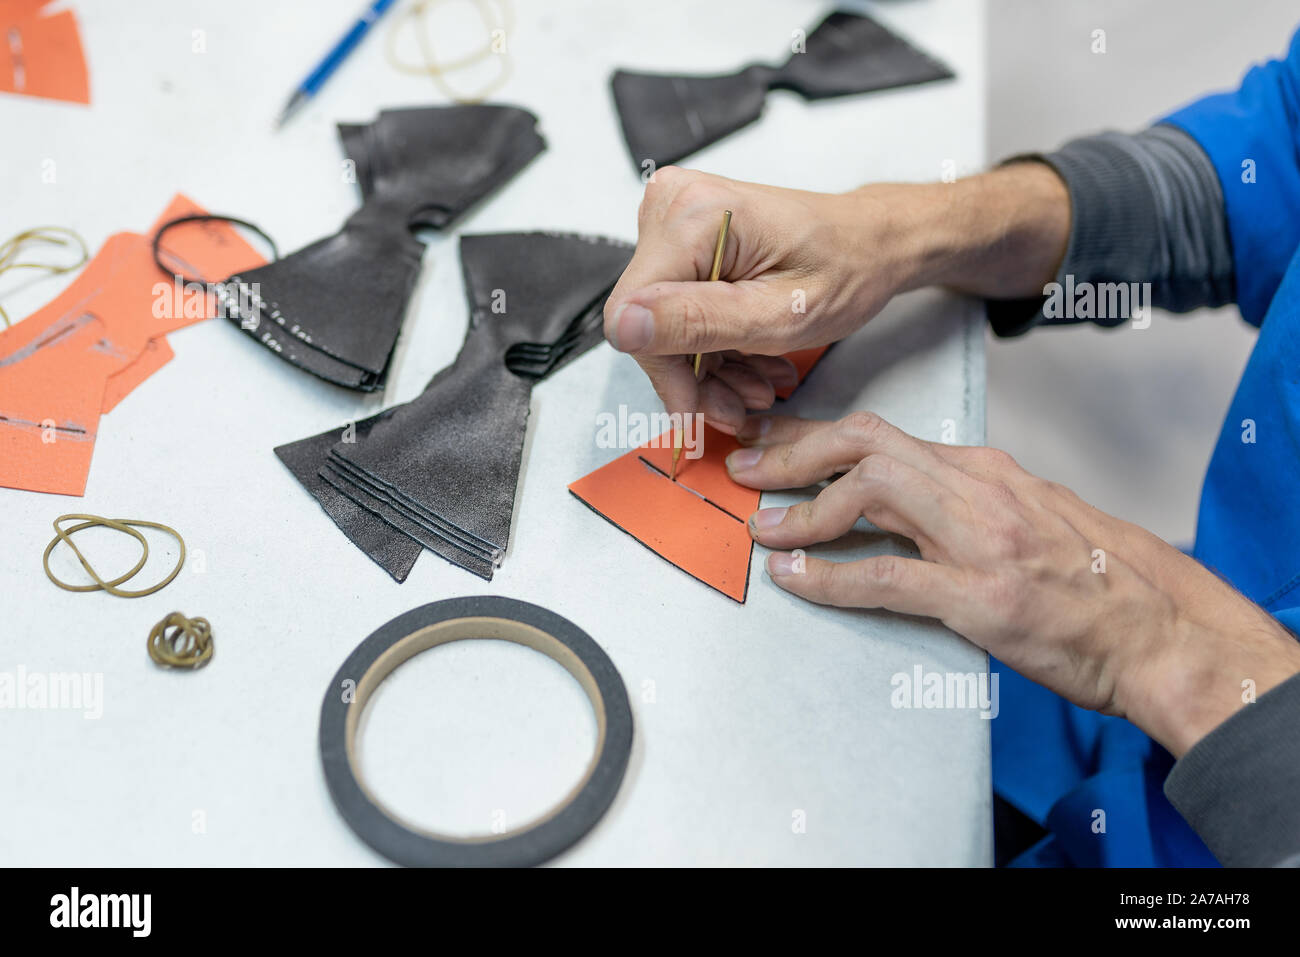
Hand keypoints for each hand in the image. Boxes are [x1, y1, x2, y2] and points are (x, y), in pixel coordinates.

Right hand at [604, 163, 1071, 433]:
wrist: (872, 242)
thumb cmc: (847, 266)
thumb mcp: (782, 314)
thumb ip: (700, 321)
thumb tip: (625, 326)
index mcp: (693, 216)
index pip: (633, 314)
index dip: (666, 372)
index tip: (702, 409)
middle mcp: (673, 206)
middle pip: (647, 322)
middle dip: (693, 375)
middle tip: (737, 408)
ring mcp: (675, 221)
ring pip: (663, 323)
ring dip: (708, 366)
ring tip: (754, 388)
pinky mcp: (682, 240)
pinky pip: (678, 309)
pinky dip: (713, 345)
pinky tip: (749, 364)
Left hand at [728, 411, 1299, 756]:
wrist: (1162, 631)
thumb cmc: (1097, 578)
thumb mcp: (1030, 517)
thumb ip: (965, 503)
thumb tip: (901, 503)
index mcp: (985, 469)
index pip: (881, 435)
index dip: (813, 436)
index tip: (768, 442)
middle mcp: (979, 489)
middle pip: (865, 445)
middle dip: (793, 453)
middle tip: (743, 471)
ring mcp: (981, 540)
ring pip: (871, 492)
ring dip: (803, 510)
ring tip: (763, 531)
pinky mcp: (983, 597)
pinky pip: (889, 576)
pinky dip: (832, 576)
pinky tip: (796, 580)